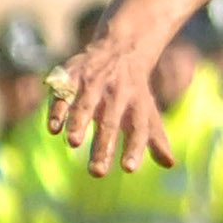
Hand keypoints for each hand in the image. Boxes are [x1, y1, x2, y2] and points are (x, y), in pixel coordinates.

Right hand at [46, 41, 173, 176]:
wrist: (121, 49)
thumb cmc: (134, 92)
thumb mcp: (148, 112)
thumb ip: (156, 139)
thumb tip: (169, 164)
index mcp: (137, 106)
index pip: (139, 129)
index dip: (134, 148)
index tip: (129, 169)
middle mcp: (117, 95)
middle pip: (110, 123)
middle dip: (103, 147)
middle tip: (97, 172)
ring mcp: (93, 85)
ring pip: (86, 106)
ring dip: (79, 124)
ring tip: (74, 143)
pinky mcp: (73, 77)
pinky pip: (63, 94)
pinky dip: (58, 110)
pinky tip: (53, 128)